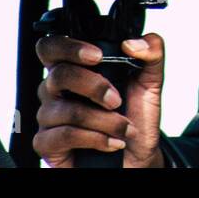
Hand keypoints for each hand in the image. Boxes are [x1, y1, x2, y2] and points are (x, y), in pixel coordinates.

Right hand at [31, 33, 165, 167]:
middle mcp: (55, 90)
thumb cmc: (136, 115)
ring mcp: (48, 116)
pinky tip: (111, 142)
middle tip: (117, 100)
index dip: (69, 47)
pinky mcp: (47, 143)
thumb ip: (151, 51)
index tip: (98, 56)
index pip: (52, 47)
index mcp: (74, 68)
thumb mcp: (151, 80)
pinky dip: (96, 139)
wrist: (138, 154)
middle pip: (60, 75)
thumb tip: (132, 43)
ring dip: (105, 120)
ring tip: (123, 128)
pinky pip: (65, 135)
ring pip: (68, 110)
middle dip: (95, 87)